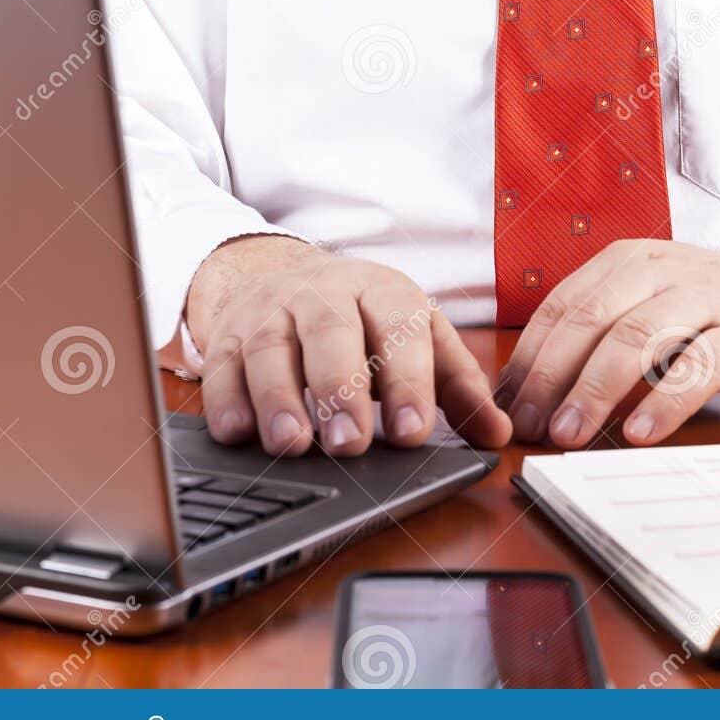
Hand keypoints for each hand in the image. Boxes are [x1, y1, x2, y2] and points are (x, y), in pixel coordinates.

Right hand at [186, 235, 511, 456]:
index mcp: (383, 292)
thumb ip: (458, 387)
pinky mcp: (227, 335)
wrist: (285, 274)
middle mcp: (324, 294)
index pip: (399, 327)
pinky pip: (220, 365)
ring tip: (293, 445)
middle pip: (331, 332)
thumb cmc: (364, 319)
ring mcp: (271, 311)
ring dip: (279, 397)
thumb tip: (499, 436)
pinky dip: (227, 399)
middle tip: (350, 444)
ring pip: (271, 348)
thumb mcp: (417, 337)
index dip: (407, 379)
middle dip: (339, 388)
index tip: (412, 431)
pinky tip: (239, 433)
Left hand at [494, 240, 719, 447]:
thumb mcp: (648, 303)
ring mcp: (707, 299)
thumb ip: (598, 334)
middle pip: (593, 320)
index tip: (506, 405)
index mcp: (628, 260)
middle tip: (529, 426)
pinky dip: (663, 402)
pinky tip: (638, 432)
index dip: (530, 357)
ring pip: (639, 338)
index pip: (564, 306)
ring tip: (570, 433)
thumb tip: (529, 390)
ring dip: (597, 389)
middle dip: (553, 376)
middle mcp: (663, 270)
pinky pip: (699, 368)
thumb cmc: (710, 309)